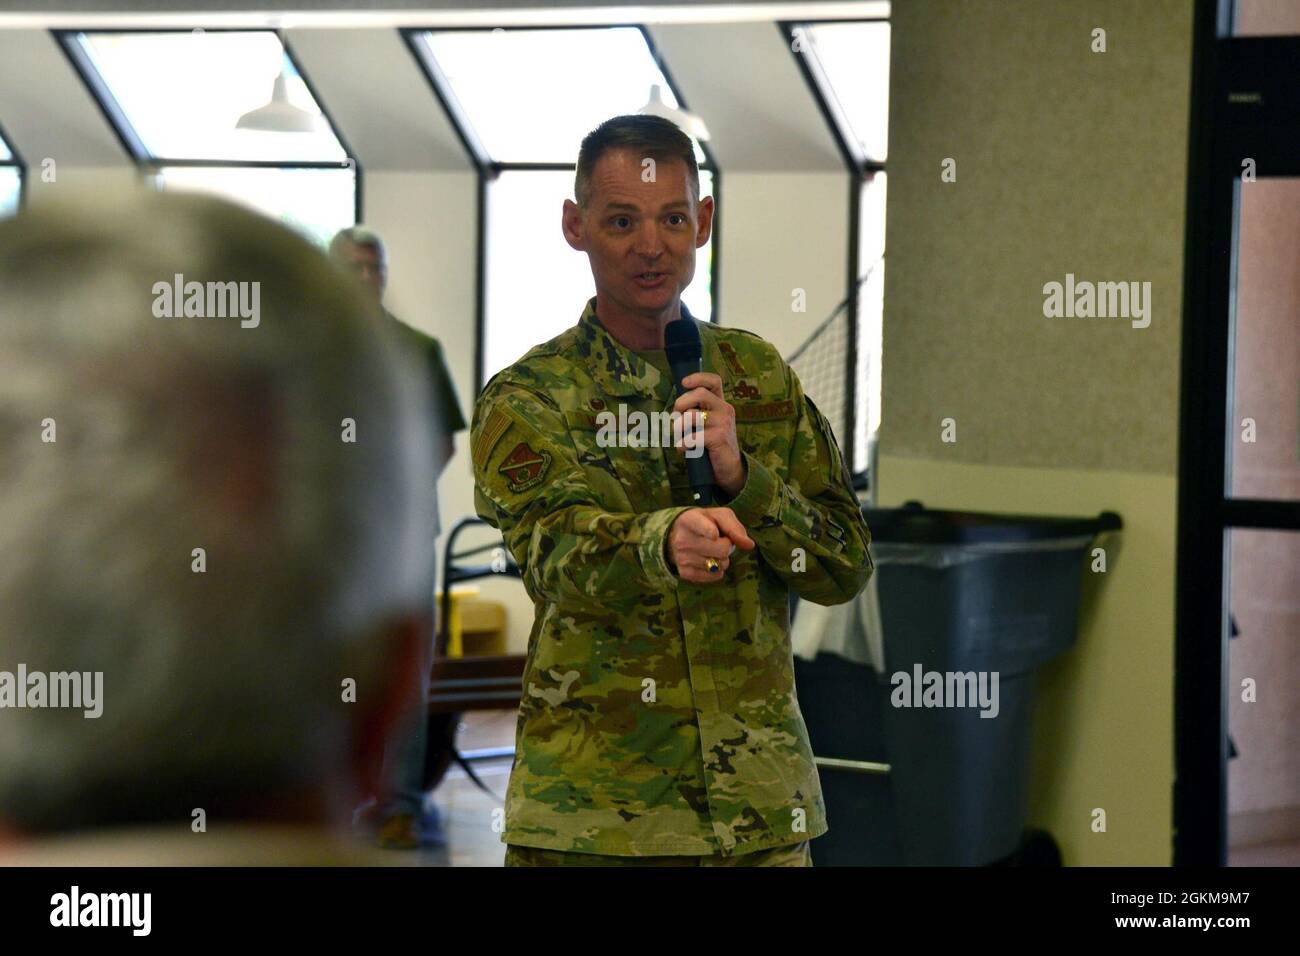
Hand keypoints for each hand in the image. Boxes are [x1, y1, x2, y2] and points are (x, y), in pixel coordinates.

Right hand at [666, 507, 755, 584]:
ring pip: (720, 564)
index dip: (709, 531)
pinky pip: (715, 576)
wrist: (678, 534)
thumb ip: (735, 527)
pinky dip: (718, 570)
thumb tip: (749, 545)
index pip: (700, 527)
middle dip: (727, 546)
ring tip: (712, 549)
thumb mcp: (719, 515)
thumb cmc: (704, 522)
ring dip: (722, 558)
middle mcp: (682, 540)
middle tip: (721, 541)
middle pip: (722, 549)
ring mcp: (682, 558)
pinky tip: (709, 560)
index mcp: (689, 520)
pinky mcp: (686, 573)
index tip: (714, 534)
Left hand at [673, 372, 745, 496]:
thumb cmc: (713, 445)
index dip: (697, 378)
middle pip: (699, 394)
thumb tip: (676, 407)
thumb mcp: (707, 424)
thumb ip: (696, 412)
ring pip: (692, 415)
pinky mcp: (719, 438)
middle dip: (681, 403)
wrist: (730, 469)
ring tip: (678, 436)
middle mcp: (724, 409)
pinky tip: (682, 449)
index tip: (683, 383)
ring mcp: (723, 423)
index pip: (713, 381)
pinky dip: (682, 444)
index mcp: (721, 403)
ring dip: (679, 426)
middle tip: (676, 417)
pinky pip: (692, 436)